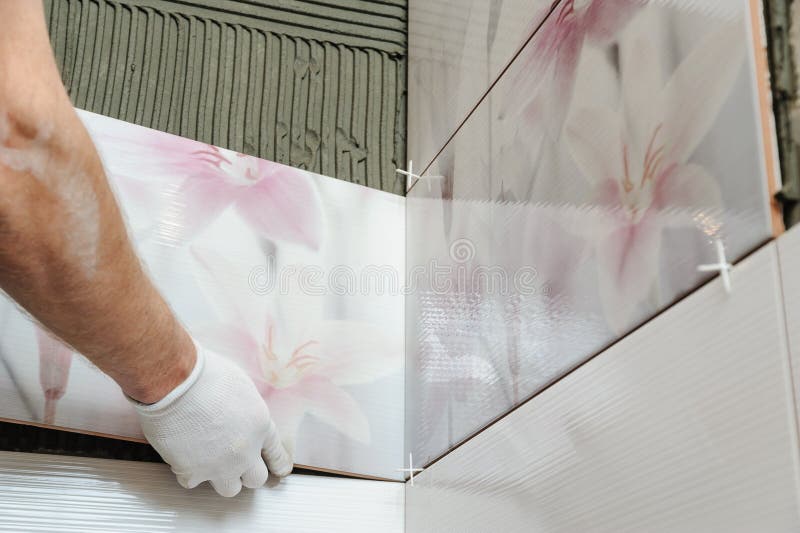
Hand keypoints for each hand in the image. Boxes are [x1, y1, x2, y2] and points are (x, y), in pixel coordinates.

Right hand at [131, 345, 292, 495]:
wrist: (175, 383)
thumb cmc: (206, 374)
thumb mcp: (242, 387)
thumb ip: (247, 411)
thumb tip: (242, 418)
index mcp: (260, 426)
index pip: (276, 454)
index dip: (277, 463)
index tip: (278, 470)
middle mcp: (245, 451)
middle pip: (256, 479)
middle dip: (247, 472)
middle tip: (235, 462)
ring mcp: (220, 466)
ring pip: (230, 489)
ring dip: (221, 477)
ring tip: (209, 461)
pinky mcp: (193, 473)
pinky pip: (193, 483)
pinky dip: (188, 472)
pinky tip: (183, 455)